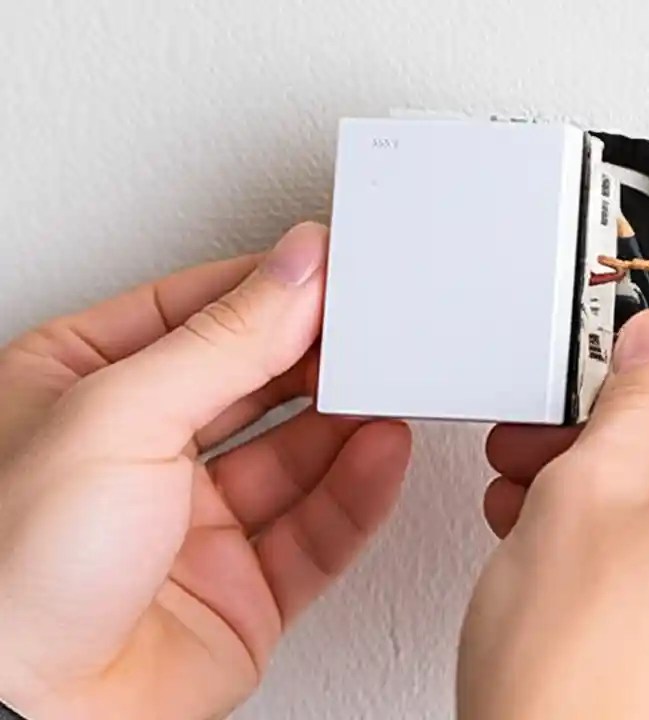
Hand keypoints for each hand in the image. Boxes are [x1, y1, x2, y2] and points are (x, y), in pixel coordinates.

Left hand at [0, 223, 411, 718]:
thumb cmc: (12, 574)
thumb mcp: (118, 413)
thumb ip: (224, 338)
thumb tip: (296, 269)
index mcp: (80, 388)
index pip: (197, 313)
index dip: (270, 290)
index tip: (335, 271)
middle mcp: (137, 453)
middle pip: (254, 381)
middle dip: (317, 357)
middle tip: (374, 331)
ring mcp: (192, 525)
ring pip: (295, 456)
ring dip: (347, 423)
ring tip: (391, 390)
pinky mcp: (241, 590)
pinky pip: (317, 529)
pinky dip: (358, 491)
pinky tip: (383, 453)